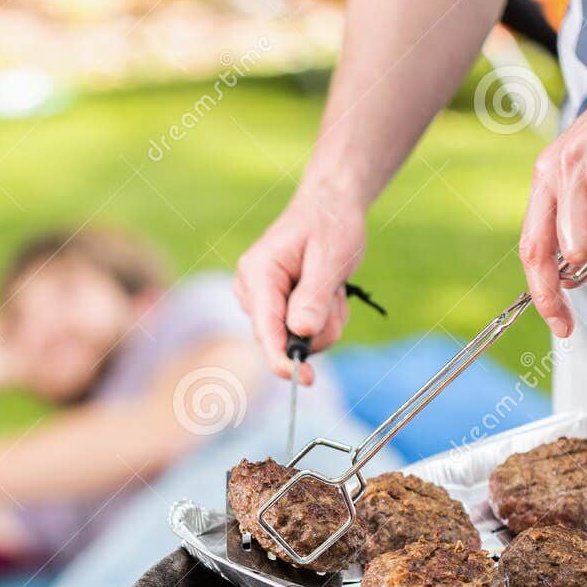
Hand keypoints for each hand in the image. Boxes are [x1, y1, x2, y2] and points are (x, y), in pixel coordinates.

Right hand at [235, 188, 365, 384]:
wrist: (329, 207)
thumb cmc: (330, 225)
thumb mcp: (330, 257)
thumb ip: (314, 295)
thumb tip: (301, 333)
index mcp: (259, 273)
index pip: (265, 328)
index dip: (282, 359)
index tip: (305, 379)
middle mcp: (251, 289)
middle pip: (282, 338)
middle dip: (317, 327)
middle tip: (335, 293)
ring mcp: (260, 300)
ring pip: (296, 339)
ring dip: (324, 322)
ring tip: (332, 287)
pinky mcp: (273, 308)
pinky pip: (301, 333)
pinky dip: (322, 320)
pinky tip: (327, 292)